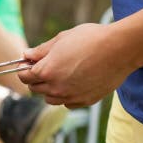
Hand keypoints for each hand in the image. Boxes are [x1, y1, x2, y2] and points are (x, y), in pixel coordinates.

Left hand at [17, 23, 135, 108]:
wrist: (119, 49)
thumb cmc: (90, 39)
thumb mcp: (61, 39)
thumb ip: (41, 50)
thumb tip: (26, 55)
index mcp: (47, 71)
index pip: (24, 77)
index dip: (24, 69)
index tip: (28, 64)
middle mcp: (56, 88)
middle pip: (35, 89)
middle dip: (36, 78)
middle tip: (45, 66)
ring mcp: (71, 97)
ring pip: (50, 99)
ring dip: (50, 89)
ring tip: (61, 74)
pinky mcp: (86, 101)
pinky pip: (68, 103)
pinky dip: (66, 95)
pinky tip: (74, 82)